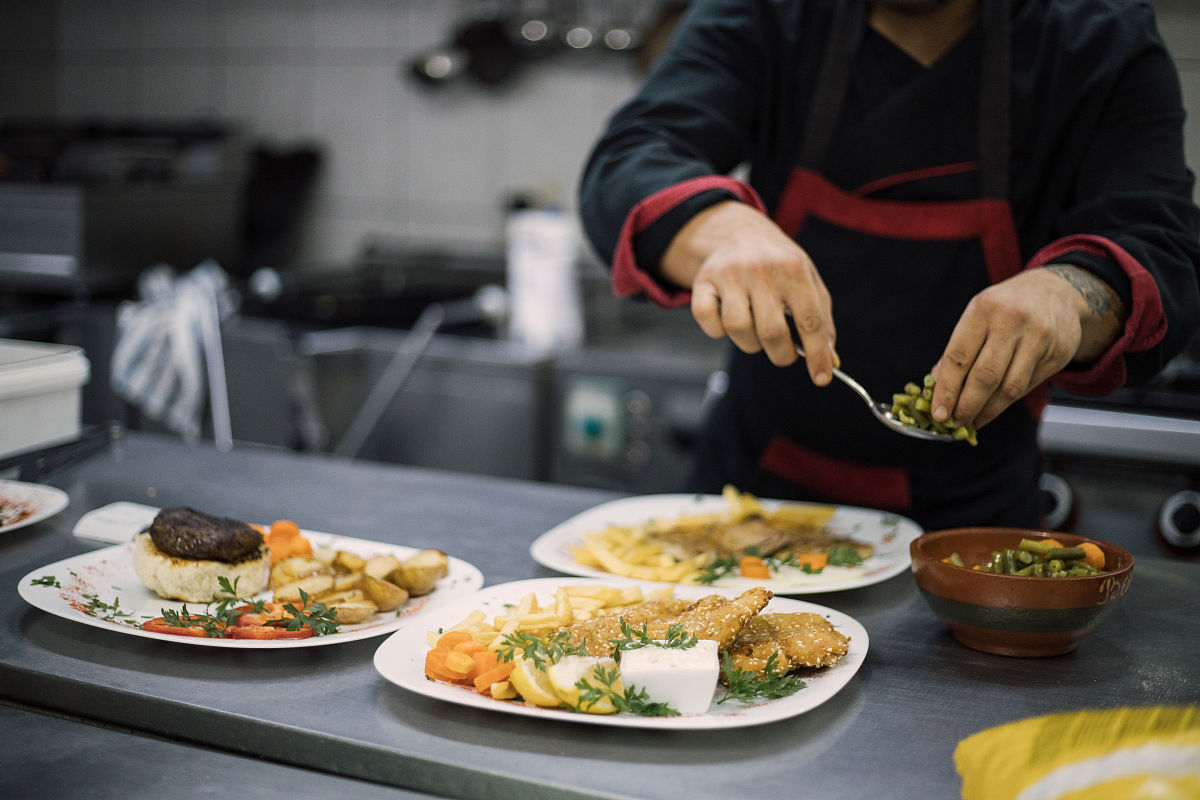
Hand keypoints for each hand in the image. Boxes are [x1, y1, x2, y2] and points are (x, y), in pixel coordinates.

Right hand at [659, 200, 838, 384]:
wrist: (739, 231)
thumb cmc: (779, 264)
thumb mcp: (808, 282)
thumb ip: (822, 321)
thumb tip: (831, 360)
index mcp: (794, 269)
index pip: (810, 321)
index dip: (817, 355)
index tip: (821, 378)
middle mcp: (761, 269)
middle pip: (771, 333)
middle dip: (781, 354)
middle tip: (784, 352)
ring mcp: (729, 274)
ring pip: (738, 330)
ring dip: (750, 344)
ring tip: (756, 332)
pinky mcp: (703, 281)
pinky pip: (707, 320)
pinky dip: (717, 331)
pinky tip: (727, 322)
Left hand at [930, 265, 1124, 428]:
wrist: (1056, 291)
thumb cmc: (1006, 307)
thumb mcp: (977, 315)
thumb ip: (958, 350)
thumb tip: (937, 388)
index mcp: (983, 309)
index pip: (959, 357)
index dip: (946, 390)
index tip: (938, 413)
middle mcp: (1012, 321)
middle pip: (985, 377)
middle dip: (966, 406)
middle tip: (955, 424)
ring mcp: (1039, 337)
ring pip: (1009, 387)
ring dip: (988, 410)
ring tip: (973, 421)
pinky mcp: (1059, 352)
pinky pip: (1028, 386)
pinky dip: (1008, 402)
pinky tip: (995, 408)